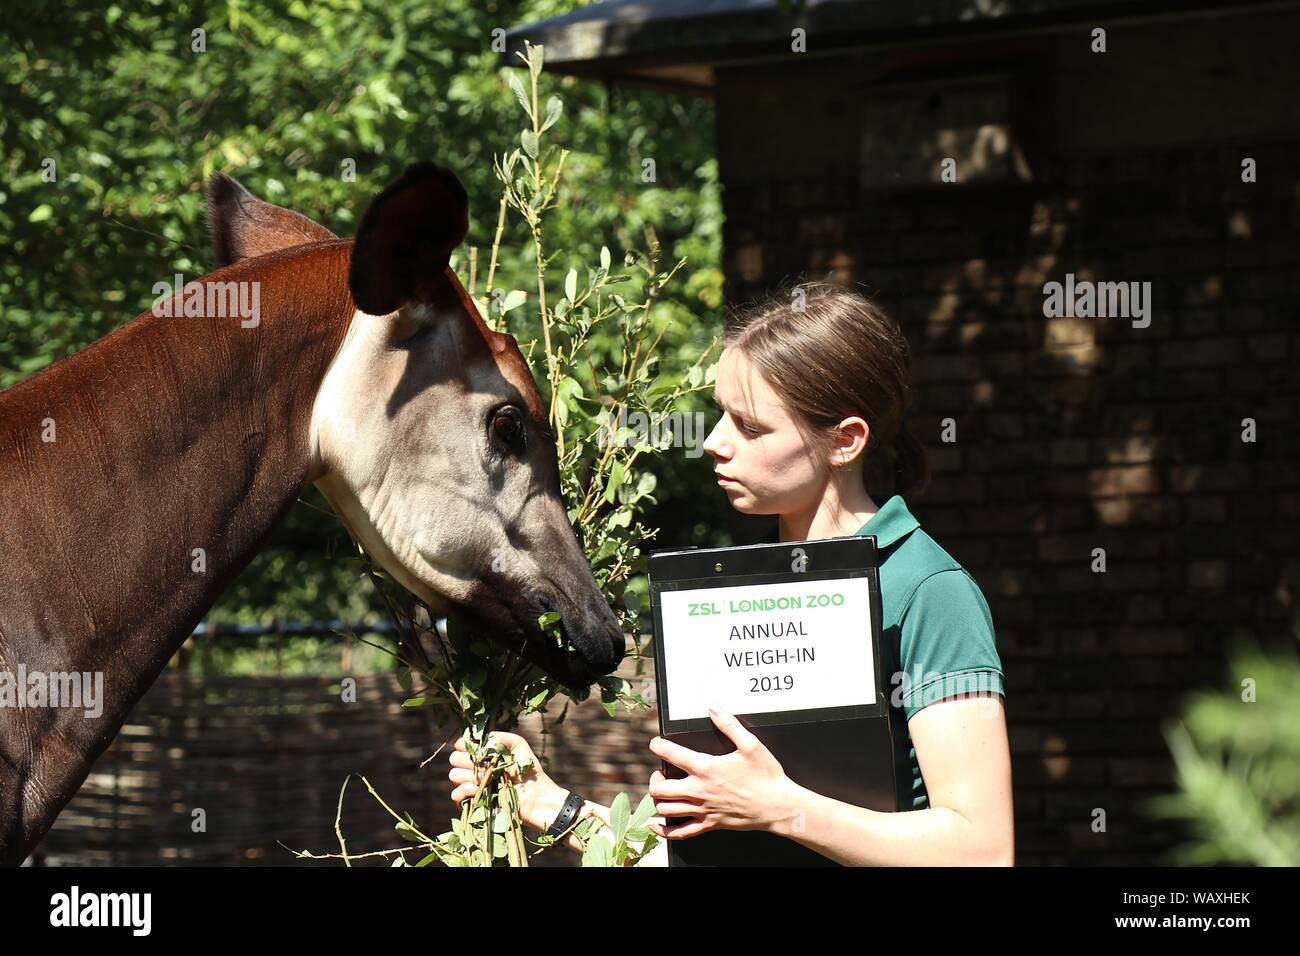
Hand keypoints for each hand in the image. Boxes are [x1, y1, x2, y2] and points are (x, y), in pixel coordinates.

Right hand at [447, 730, 563, 831]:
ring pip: (454, 775)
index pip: (462, 745)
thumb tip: (479, 744)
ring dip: (466, 775)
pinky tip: (477, 789)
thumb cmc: (528, 769)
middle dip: (465, 759)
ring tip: (483, 778)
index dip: (464, 744)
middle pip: (455, 759)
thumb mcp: (518, 745)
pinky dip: (463, 791)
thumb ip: (499, 737)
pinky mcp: (474, 802)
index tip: (471, 747)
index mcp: (484, 754)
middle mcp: (476, 768)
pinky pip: (455, 795)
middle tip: (481, 764)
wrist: (534, 795)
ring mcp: (474, 785)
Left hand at [646, 707, 795, 839]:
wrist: (778, 806)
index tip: (655, 743)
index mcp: (706, 768)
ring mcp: (703, 810)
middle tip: (660, 772)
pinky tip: (657, 824)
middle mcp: (700, 790)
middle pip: (660, 788)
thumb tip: (714, 708)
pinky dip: (664, 830)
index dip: (657, 745)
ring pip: (666, 809)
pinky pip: (680, 832)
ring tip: (663, 792)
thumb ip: (729, 724)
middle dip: (654, 778)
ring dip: (658, 800)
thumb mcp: (751, 745)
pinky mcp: (710, 824)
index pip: (670, 754)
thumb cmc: (766, 776)